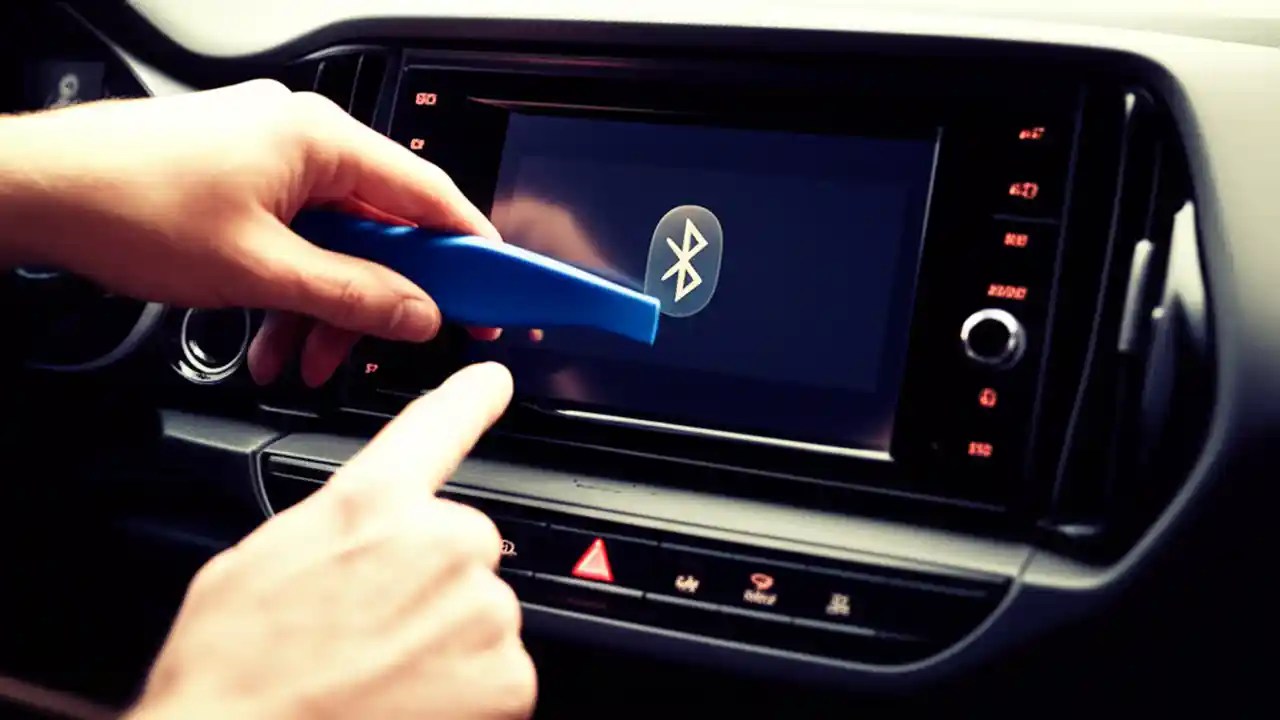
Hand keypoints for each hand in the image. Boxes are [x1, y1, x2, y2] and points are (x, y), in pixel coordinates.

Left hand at [0, 80, 499, 386]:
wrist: (37, 192)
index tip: (497, 293)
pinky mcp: (241, 176)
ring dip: (323, 307)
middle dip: (374, 299)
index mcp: (322, 139)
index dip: (470, 251)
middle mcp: (303, 137)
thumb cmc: (130, 205)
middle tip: (378, 348)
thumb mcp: (262, 269)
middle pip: (379, 227)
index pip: (430, 196)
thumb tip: (416, 311)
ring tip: (295, 359)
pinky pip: (292, 237)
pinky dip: (288, 288)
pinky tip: (267, 336)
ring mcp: (269, 155)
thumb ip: (354, 295)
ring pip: (332, 242)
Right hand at [128, 363, 534, 719]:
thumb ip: (329, 530)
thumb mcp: (258, 563)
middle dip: (427, 588)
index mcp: (372, 502)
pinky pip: (500, 677)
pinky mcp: (508, 678)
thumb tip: (351, 541)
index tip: (494, 379)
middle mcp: (441, 541)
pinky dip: (466, 696)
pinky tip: (409, 708)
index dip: (471, 396)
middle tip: (372, 635)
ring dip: (444, 644)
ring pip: (479, 616)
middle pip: (460, 549)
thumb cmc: (231, 669)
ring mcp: (480, 609)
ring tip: (380, 678)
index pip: (437, 425)